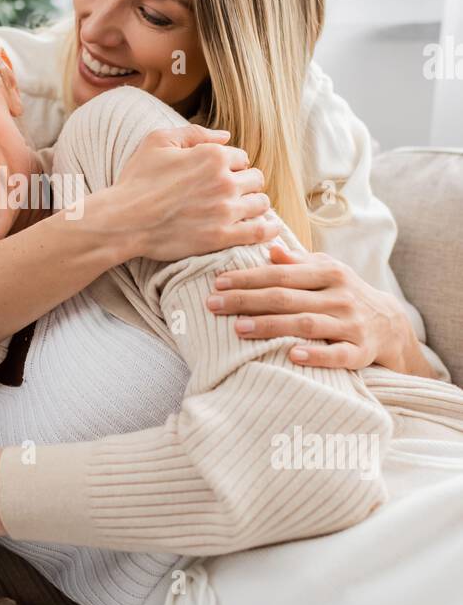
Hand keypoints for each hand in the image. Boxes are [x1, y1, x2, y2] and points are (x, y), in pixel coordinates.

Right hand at [106, 125, 280, 262]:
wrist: (123, 220)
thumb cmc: (137, 180)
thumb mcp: (158, 141)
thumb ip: (195, 133)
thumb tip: (226, 136)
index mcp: (212, 155)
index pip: (240, 157)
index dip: (231, 165)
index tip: (218, 176)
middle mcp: (224, 181)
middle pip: (256, 179)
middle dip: (245, 184)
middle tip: (231, 193)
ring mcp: (225, 210)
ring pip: (262, 203)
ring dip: (254, 205)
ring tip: (242, 211)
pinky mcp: (222, 237)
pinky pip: (260, 232)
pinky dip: (267, 230)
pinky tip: (265, 229)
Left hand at [206, 240, 421, 371]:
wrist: (390, 324)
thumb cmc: (345, 294)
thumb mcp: (328, 271)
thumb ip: (299, 263)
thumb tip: (270, 249)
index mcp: (330, 273)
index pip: (281, 274)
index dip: (248, 278)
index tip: (218, 283)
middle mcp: (340, 296)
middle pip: (288, 298)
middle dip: (248, 300)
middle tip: (214, 305)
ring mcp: (351, 324)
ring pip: (307, 324)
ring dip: (272, 326)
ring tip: (239, 328)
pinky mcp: (361, 351)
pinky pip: (338, 354)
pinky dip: (317, 355)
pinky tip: (292, 355)